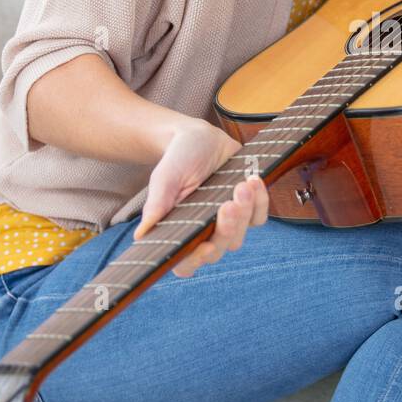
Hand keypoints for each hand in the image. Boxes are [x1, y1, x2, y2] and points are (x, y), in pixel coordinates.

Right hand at [133, 120, 268, 277]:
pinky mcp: (247, 209)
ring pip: (240, 235)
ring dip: (243, 213)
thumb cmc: (177, 161)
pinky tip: (253, 180)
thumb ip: (157, 204)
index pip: (187, 262)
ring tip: (241, 185)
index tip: (206, 246)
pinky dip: (260, 201)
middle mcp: (205, 233)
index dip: (196, 260)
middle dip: (226, 229)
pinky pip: (259, 216)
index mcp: (181, 232)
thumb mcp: (164, 178)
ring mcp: (228, 223)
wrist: (199, 138)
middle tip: (227, 205)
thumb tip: (141, 234)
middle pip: (219, 248)